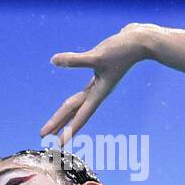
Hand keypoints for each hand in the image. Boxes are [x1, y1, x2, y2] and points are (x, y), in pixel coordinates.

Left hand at [40, 23, 156, 144]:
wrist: (142, 41)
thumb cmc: (123, 50)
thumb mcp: (98, 56)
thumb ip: (75, 60)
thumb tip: (53, 61)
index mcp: (99, 92)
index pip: (80, 115)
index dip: (67, 130)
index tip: (56, 143)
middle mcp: (98, 91)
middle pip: (74, 111)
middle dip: (59, 124)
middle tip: (42, 135)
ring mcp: (99, 83)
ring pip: (78, 102)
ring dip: (66, 113)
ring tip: (55, 123)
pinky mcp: (100, 73)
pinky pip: (85, 90)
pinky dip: (77, 97)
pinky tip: (76, 98)